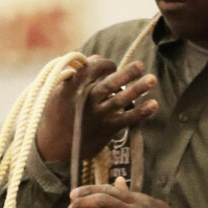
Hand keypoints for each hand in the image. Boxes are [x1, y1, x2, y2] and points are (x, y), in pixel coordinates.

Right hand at [36, 57, 158, 167]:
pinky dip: (142, 112)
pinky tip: (153, 105)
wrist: (53, 149)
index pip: (94, 68)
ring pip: (121, 99)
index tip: (112, 66)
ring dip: (139, 89)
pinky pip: (127, 119)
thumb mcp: (59, 92)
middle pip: (110, 83)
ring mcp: (99, 115)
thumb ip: (77, 74)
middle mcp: (88, 100)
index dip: (106, 64)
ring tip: (152, 79)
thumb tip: (95, 58)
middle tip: (141, 66)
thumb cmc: (56, 117)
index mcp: (75, 87)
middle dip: (127, 73)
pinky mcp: (107, 129)